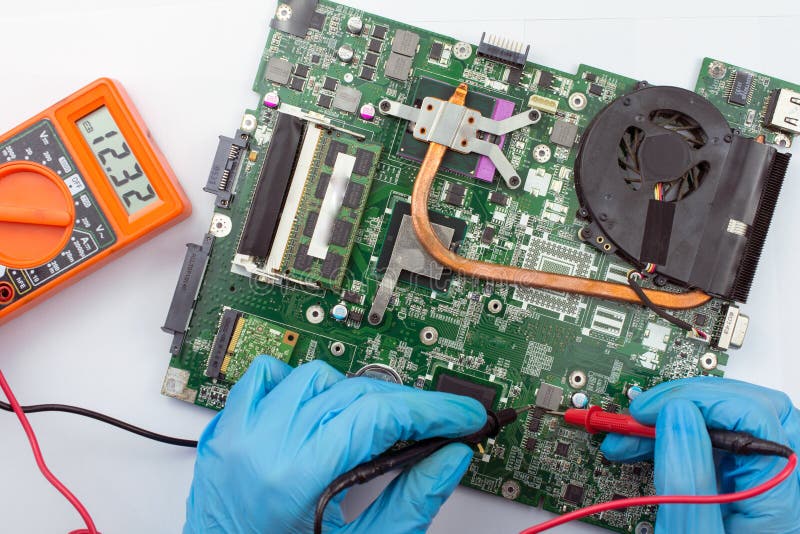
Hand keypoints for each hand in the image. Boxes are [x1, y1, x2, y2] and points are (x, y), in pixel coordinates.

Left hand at [184, 356, 486, 533]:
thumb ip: (410, 504)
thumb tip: (450, 458)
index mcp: (292, 480)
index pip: (378, 416)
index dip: (431, 411)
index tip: (461, 415)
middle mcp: (261, 447)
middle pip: (356, 393)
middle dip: (408, 405)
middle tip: (439, 424)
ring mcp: (239, 433)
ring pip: (316, 376)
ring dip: (355, 393)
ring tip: (374, 425)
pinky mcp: (227, 428)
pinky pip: (266, 375)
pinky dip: (299, 382)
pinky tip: (318, 407)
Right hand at [600, 377, 799, 533]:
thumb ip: (685, 481)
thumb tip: (674, 417)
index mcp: (785, 505)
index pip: (756, 418)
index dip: (698, 400)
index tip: (647, 411)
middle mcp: (790, 490)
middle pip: (754, 412)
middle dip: (686, 404)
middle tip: (639, 418)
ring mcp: (773, 490)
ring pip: (737, 426)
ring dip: (679, 420)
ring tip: (632, 437)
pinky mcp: (752, 491)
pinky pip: (722, 448)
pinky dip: (682, 440)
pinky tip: (650, 449)